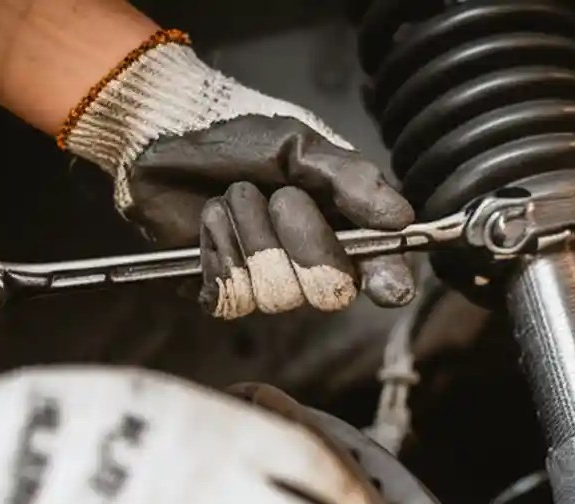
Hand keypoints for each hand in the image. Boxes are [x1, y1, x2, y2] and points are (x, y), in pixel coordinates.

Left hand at [61, 32, 415, 319]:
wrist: (171, 135)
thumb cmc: (240, 136)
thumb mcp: (302, 146)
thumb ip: (353, 182)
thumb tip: (403, 219)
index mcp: (344, 227)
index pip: (382, 271)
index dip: (387, 281)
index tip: (385, 284)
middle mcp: (312, 263)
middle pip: (329, 291)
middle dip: (300, 238)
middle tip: (278, 196)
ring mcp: (267, 281)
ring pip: (276, 294)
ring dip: (249, 235)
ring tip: (233, 199)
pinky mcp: (223, 290)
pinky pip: (232, 298)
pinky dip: (218, 252)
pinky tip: (211, 223)